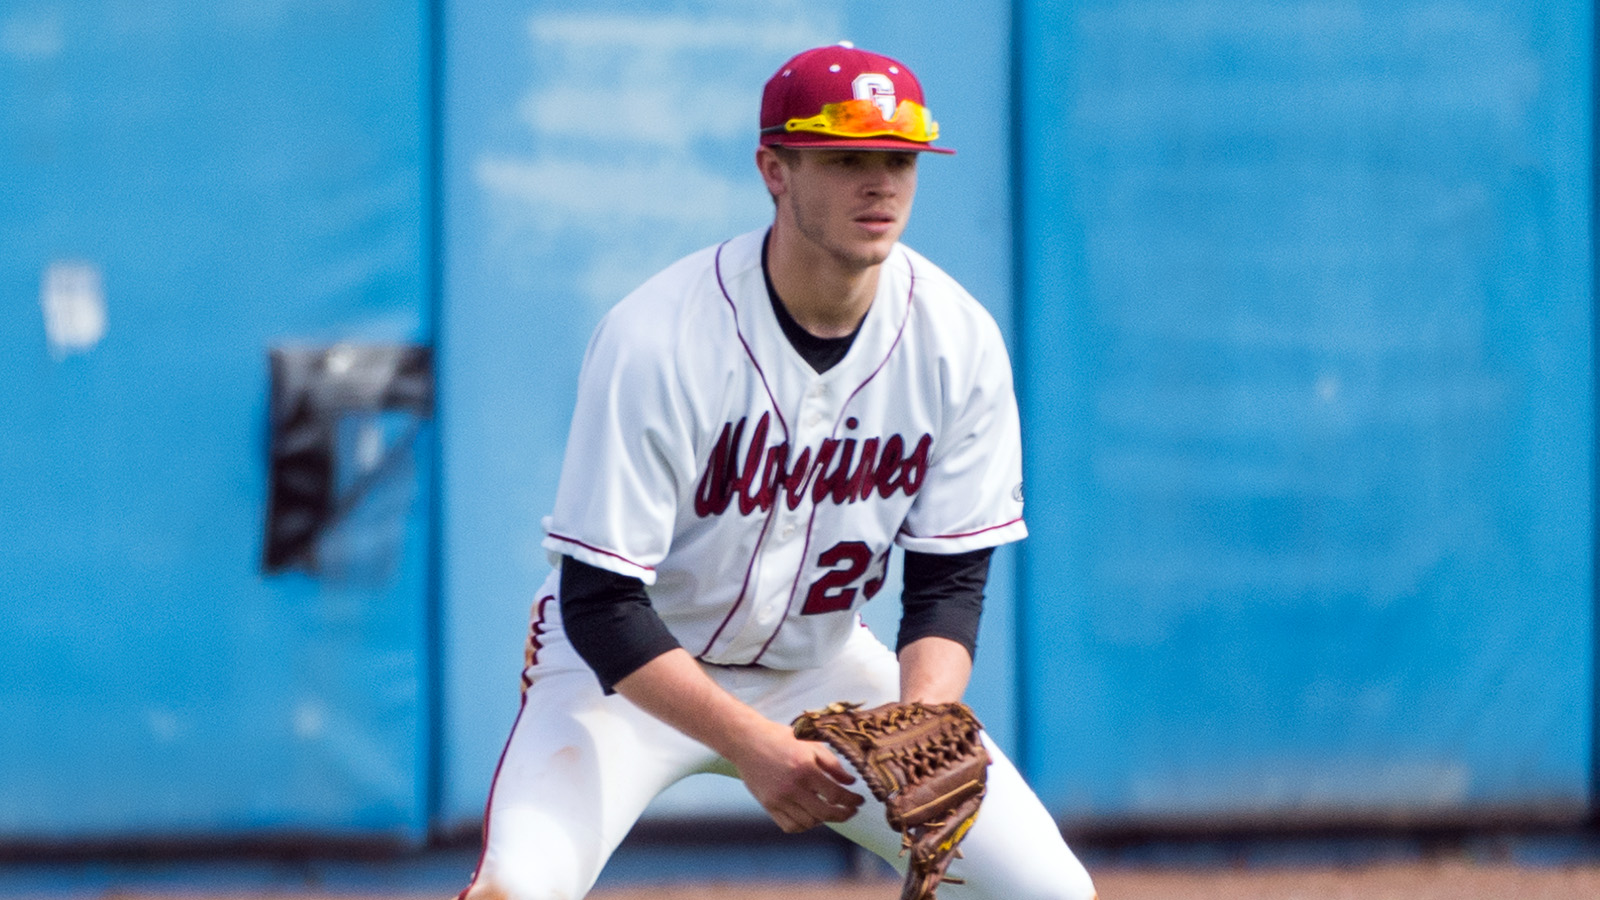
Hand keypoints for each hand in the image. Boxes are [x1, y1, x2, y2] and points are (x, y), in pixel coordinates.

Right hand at [725, 719, 863, 832]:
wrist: (747, 741)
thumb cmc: (781, 739)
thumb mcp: (811, 745)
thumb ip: (833, 764)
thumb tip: (851, 783)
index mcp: (806, 769)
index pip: (836, 794)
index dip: (852, 801)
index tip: (860, 801)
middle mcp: (792, 787)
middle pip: (825, 813)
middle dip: (843, 815)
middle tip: (851, 811)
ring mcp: (779, 799)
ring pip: (808, 823)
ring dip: (823, 820)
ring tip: (829, 810)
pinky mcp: (768, 805)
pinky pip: (790, 826)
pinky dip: (803, 825)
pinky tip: (810, 816)